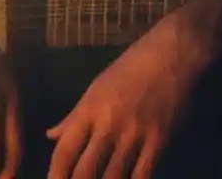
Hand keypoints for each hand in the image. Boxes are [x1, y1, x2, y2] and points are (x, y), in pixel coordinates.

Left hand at [45, 19, 207, 178]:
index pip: (64, 152)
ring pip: (113, 177)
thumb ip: (73, 117)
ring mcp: (134, 134)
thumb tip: (51, 135)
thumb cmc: (129, 69)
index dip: (55, 175)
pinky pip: (143, 173)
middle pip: (85, 171)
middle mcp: (108, 125)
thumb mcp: (95, 88)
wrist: (170, 55)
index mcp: (88, 111)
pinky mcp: (159, 140)